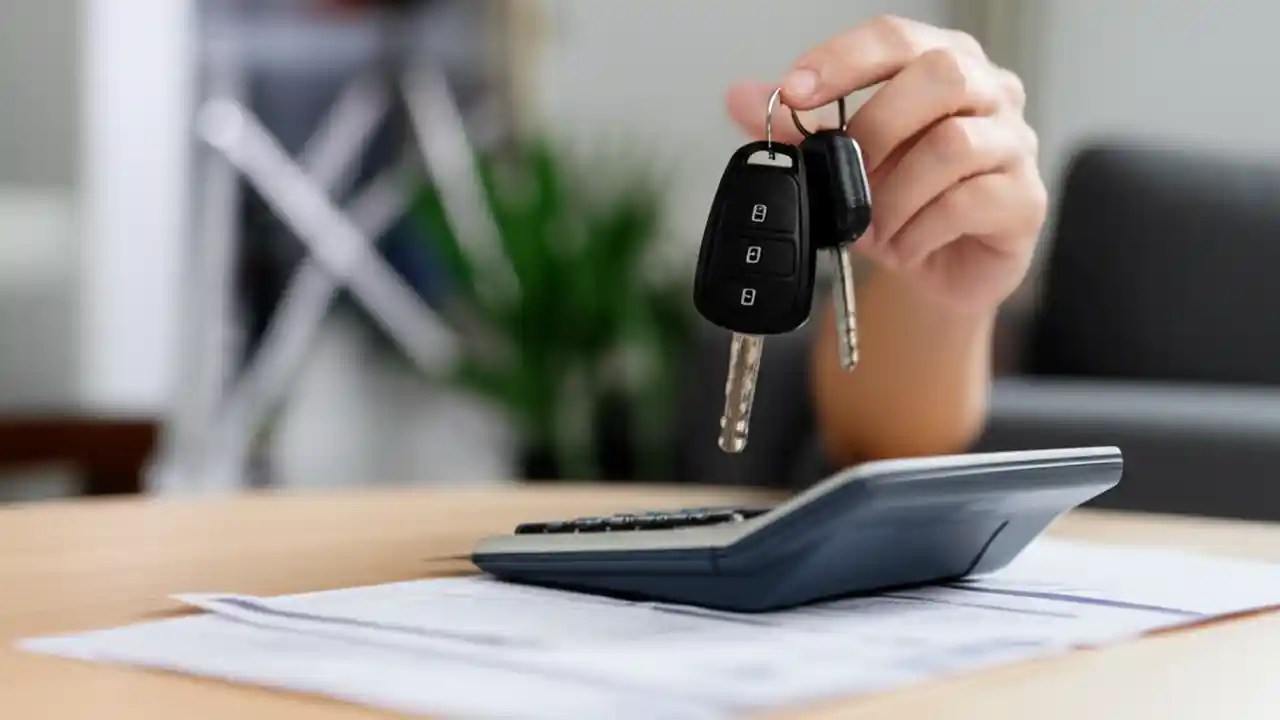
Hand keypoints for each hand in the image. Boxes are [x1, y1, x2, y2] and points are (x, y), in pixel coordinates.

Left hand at [726, 15, 1045, 314]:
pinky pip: (969, 202)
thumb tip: (742, 96)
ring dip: (894, 192)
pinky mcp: (1026, 200)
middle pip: (941, 75)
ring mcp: (1015, 144)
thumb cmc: (899, 205)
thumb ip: (797, 132)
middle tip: (845, 174)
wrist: (939, 274)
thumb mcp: (838, 170)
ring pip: (954, 143)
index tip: (794, 92)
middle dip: (875, 126)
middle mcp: (990, 93)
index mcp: (944, 66)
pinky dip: (920, 229)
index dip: (843, 59)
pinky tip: (905, 244)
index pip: (896, 38)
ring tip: (874, 223)